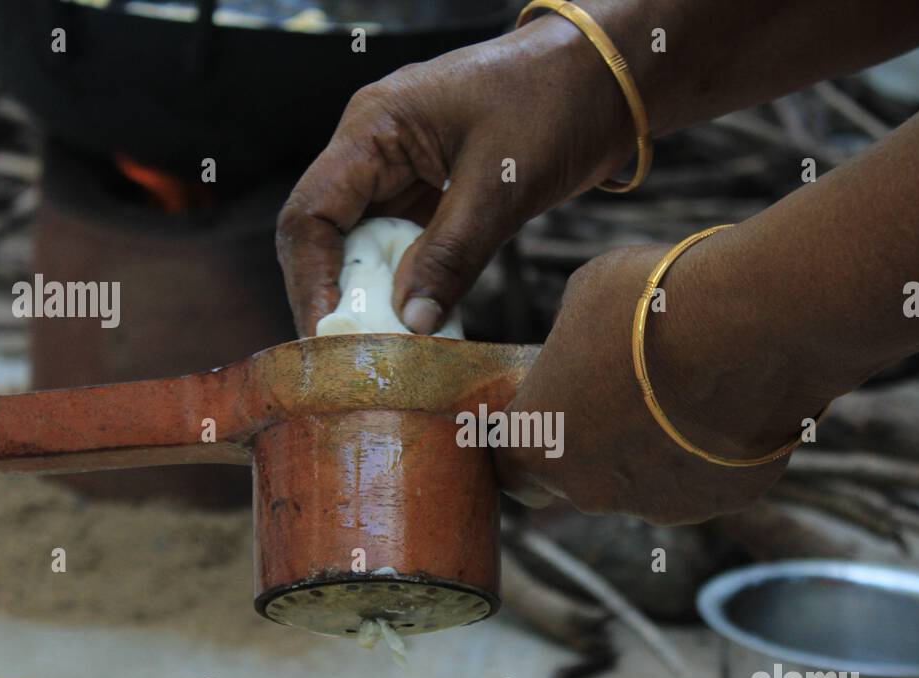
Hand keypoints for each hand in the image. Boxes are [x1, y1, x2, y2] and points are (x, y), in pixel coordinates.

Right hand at [276, 16, 633, 336]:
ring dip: (376, 300)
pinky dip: (413, 289)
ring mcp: (404, 173)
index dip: (311, 283)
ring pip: (366, 249)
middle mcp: (374, 150)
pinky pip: (406, 251)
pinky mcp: (435, 196)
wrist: (608, 77)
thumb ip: (452, 254)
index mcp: (373, 128)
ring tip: (387, 353)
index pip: (311, 215)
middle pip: (328, 238)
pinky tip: (425, 327)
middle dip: (339, 298)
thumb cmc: (554, 101)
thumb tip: (410, 323)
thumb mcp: (501, 184)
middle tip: (355, 358)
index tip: (330, 338)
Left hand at [494, 241, 833, 524]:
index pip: (512, 463)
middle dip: (599, 440)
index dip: (532, 435)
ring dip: (659, 446)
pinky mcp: (721, 502)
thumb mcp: (585, 298)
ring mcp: (658, 505)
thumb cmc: (649, 305)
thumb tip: (584, 344)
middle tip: (630, 388)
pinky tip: (732, 400)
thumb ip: (572, 339)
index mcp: (538, 445)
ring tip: (689, 386)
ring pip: (648, 481)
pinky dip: (714, 448)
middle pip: (582, 476)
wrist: (748, 328)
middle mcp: (590, 492)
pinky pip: (709, 476)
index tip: (554, 407)